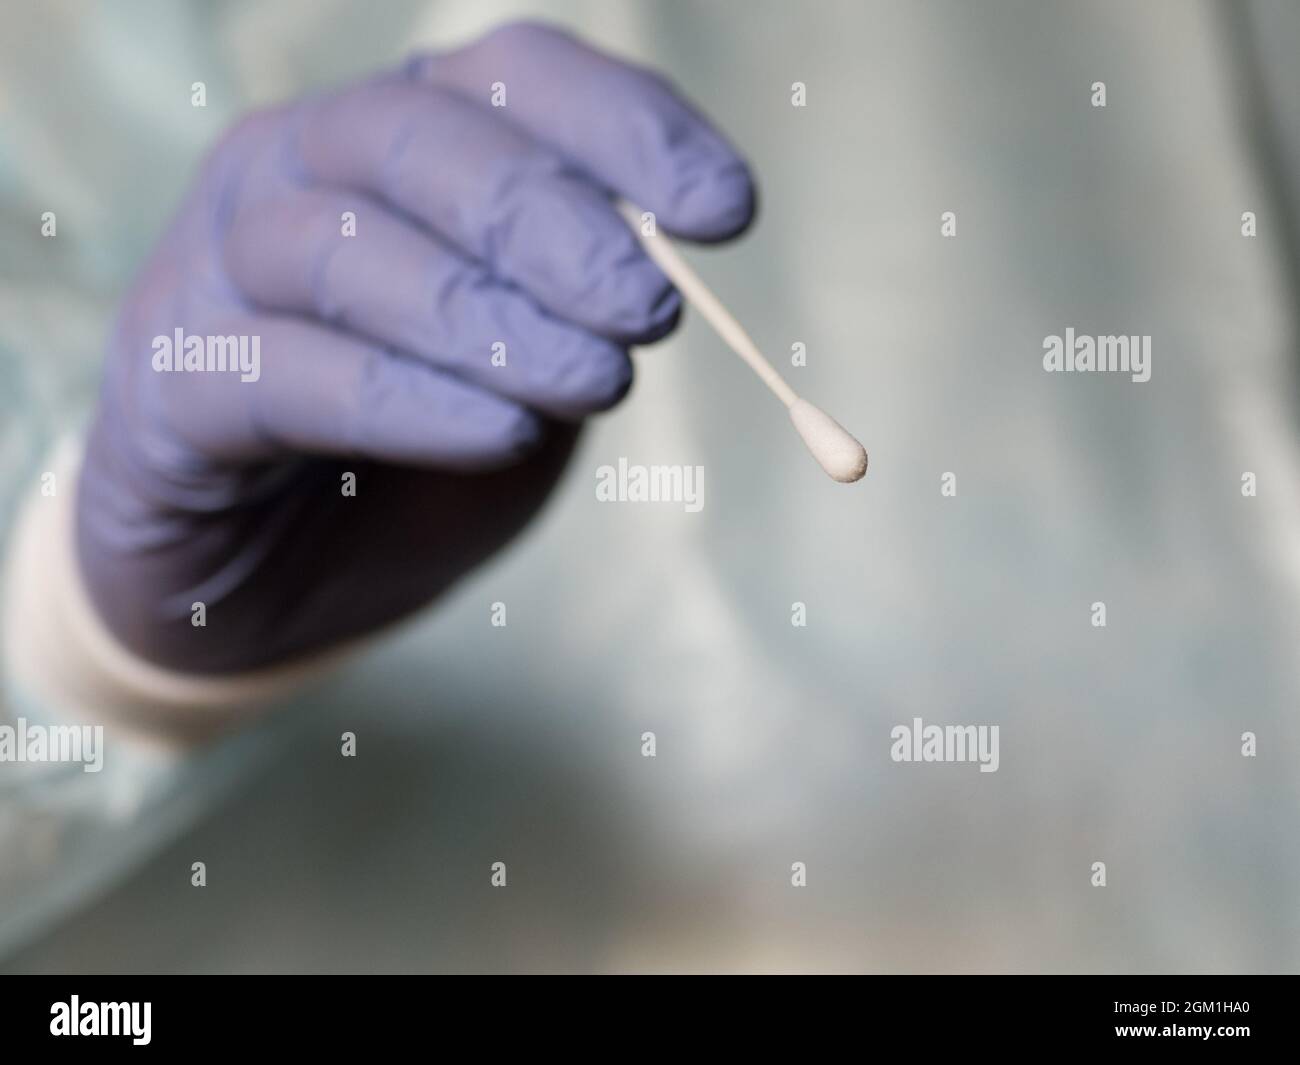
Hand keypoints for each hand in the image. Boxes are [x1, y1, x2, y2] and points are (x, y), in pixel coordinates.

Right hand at [75, 21, 754, 673]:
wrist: (271, 572)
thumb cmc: (414, 453)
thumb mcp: (528, 371)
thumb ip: (581, 314)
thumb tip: (670, 276)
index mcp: (396, 142)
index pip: (510, 75)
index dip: (625, 127)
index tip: (726, 214)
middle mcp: (295, 172)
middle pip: (418, 138)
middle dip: (552, 221)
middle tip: (651, 312)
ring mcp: (214, 270)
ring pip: (340, 246)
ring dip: (486, 314)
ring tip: (598, 384)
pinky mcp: (169, 387)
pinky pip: (280, 373)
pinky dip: (404, 400)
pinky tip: (503, 435)